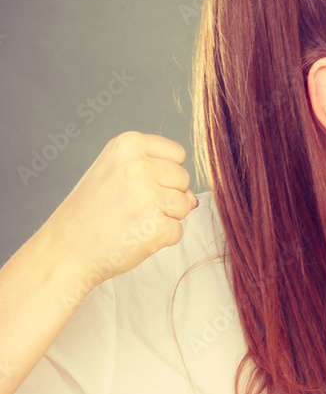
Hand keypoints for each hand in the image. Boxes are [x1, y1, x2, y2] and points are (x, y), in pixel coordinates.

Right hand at [39, 131, 198, 297]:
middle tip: (133, 207)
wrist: (66, 249)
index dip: (164, 173)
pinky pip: (178, 231)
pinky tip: (134, 237)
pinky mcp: (157, 227)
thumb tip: (192, 197)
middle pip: (183, 179)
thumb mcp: (113, 172)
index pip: (177, 154)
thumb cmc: (90, 212)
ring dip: (166, 217)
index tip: (137, 185)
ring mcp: (149, 197)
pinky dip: (161, 239)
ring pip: (185, 205)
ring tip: (134, 221)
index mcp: (128, 144)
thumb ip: (154, 173)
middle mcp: (139, 166)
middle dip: (167, 195)